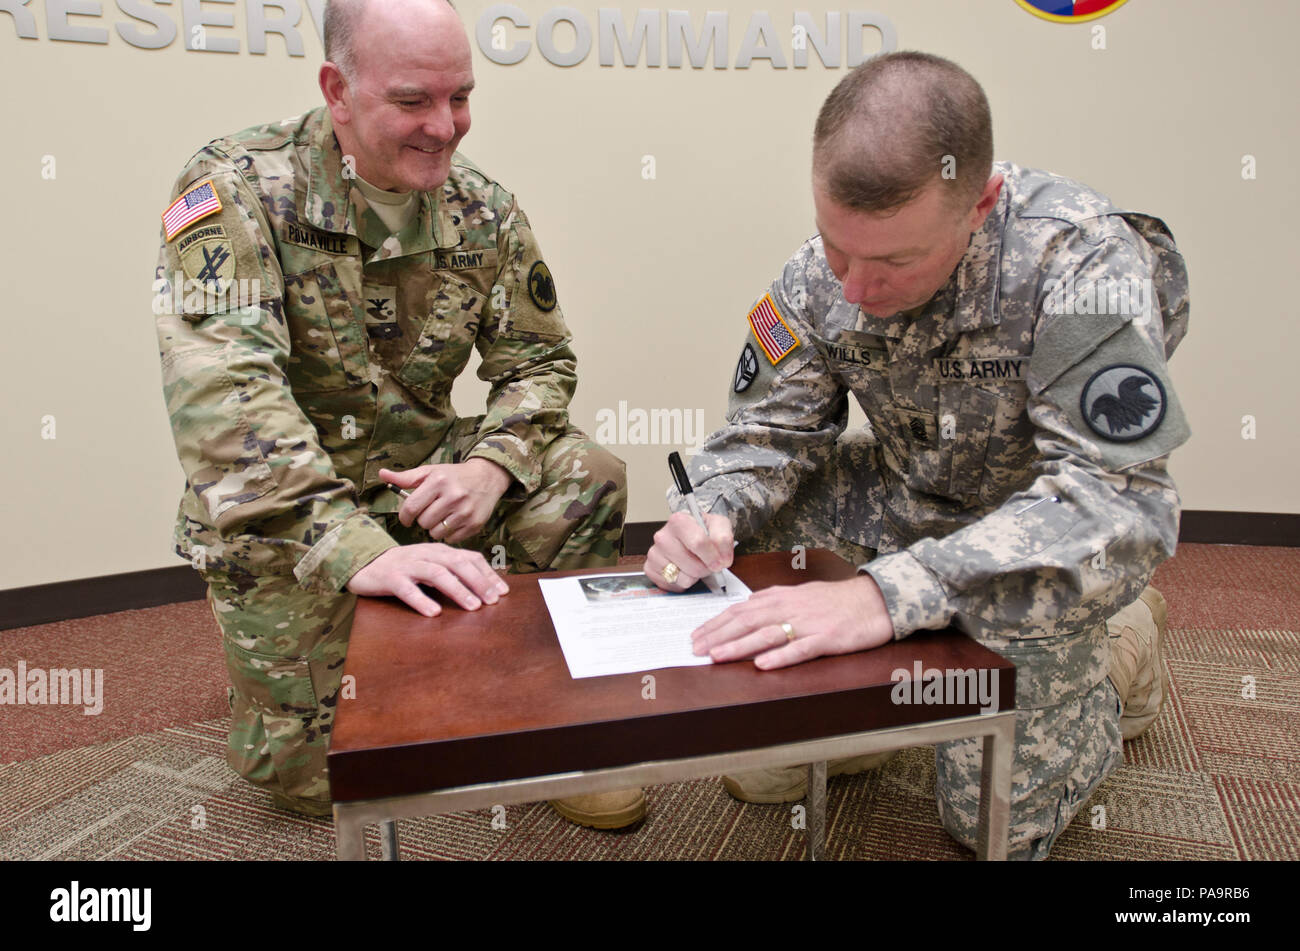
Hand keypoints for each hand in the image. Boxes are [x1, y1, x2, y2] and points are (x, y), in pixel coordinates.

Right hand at [346, 543, 509, 617]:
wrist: (364, 563)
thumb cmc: (404, 567)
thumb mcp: (431, 564)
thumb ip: (453, 571)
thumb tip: (485, 585)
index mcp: (439, 551)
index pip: (470, 558)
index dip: (488, 574)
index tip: (504, 592)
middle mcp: (426, 554)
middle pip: (457, 563)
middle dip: (478, 582)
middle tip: (493, 600)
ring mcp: (408, 565)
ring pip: (436, 574)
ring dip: (458, 590)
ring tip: (473, 607)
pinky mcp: (390, 578)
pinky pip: (407, 589)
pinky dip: (421, 600)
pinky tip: (434, 613)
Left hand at [381, 459, 512, 542]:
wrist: (487, 477)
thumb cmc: (453, 476)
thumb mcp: (430, 472)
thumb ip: (405, 477)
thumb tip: (381, 474)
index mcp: (438, 481)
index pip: (411, 508)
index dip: (405, 516)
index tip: (407, 517)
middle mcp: (453, 496)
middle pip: (423, 522)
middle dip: (423, 519)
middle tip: (431, 511)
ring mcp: (465, 511)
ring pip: (435, 533)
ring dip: (435, 527)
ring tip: (442, 516)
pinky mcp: (475, 524)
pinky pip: (450, 539)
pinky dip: (448, 534)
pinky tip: (453, 521)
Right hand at [645, 510, 734, 590]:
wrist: (688, 536)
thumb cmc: (702, 531)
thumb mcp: (719, 525)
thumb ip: (724, 538)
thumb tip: (722, 559)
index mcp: (679, 521)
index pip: (698, 543)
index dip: (713, 556)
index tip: (720, 562)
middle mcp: (662, 536)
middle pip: (693, 566)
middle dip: (705, 569)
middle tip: (707, 563)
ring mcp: (654, 553)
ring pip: (683, 579)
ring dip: (694, 576)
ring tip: (694, 565)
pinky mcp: (650, 569)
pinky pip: (673, 586)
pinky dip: (682, 583)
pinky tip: (684, 571)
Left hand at [691, 575, 894, 669]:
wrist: (874, 601)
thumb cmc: (835, 601)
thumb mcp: (799, 595)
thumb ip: (772, 601)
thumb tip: (745, 608)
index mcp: (780, 598)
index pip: (740, 610)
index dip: (716, 624)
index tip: (696, 636)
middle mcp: (790, 608)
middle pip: (747, 621)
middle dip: (719, 636)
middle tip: (696, 649)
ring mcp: (808, 624)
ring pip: (768, 634)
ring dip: (740, 645)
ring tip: (717, 656)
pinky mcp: (826, 638)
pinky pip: (800, 648)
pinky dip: (780, 656)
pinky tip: (763, 664)